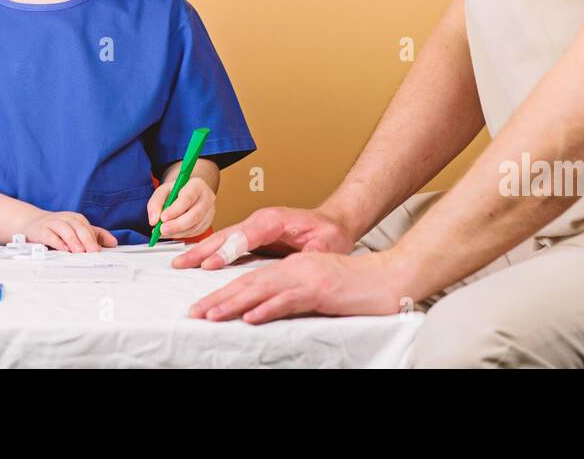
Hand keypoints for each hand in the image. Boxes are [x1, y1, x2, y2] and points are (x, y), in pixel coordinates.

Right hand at [20, 211, 116, 252]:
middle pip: (78, 226)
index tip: (100, 250)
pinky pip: (49, 235)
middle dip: (87, 239)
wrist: (31, 223)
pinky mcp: (40, 231)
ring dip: (73, 240)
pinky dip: (56, 241)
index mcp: (76, 219)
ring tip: (80, 251)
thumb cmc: (57, 228)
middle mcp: (65, 219)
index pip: (88, 227)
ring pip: (65, 229)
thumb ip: (95, 235)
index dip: (95, 238)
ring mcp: (52, 224)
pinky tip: (62, 249)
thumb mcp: (76, 230)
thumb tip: (114, 243)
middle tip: (93, 251)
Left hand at [147, 178, 215, 239]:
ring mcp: (209, 212)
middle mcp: (206, 198)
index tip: (163, 218)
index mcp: (197, 185)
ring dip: (177, 232)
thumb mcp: (163, 190)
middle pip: (195, 215)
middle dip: (176, 225)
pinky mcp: (207, 223)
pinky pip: (194, 232)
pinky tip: (172, 232)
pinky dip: (181, 234)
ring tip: (163, 232)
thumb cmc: (176, 190)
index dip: (175, 210)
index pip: (188, 198)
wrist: (188, 192)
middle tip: (162, 230)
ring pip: (195, 226)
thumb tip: (154, 220)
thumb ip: (155, 203)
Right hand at [171, 206, 354, 269]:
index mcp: (275, 220)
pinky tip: (194, 261)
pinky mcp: (251, 235)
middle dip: (203, 249)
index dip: (227, 251)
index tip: (209, 265)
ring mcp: (253, 226)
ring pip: (222, 237)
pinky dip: (208, 251)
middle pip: (227, 234)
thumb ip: (309, 257)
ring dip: (200, 250)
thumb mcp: (326, 246)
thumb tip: (295, 271)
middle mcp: (260, 220)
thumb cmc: (329, 234)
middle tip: (181, 264)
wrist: (332, 222)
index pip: (246, 235)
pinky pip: (226, 242)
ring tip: (179, 263)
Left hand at [186, 250, 407, 323]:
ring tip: (212, 314)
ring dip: (234, 303)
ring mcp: (308, 277)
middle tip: (194, 313)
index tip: (204, 306)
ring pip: (263, 289)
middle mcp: (296, 268)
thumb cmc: (356, 287)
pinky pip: (290, 299)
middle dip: (219, 298)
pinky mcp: (322, 289)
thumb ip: (292, 297)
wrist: (389, 278)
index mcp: (293, 267)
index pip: (252, 279)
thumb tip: (262, 312)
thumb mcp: (318, 289)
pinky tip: (252, 316)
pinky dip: (269, 308)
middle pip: (250, 282)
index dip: (225, 293)